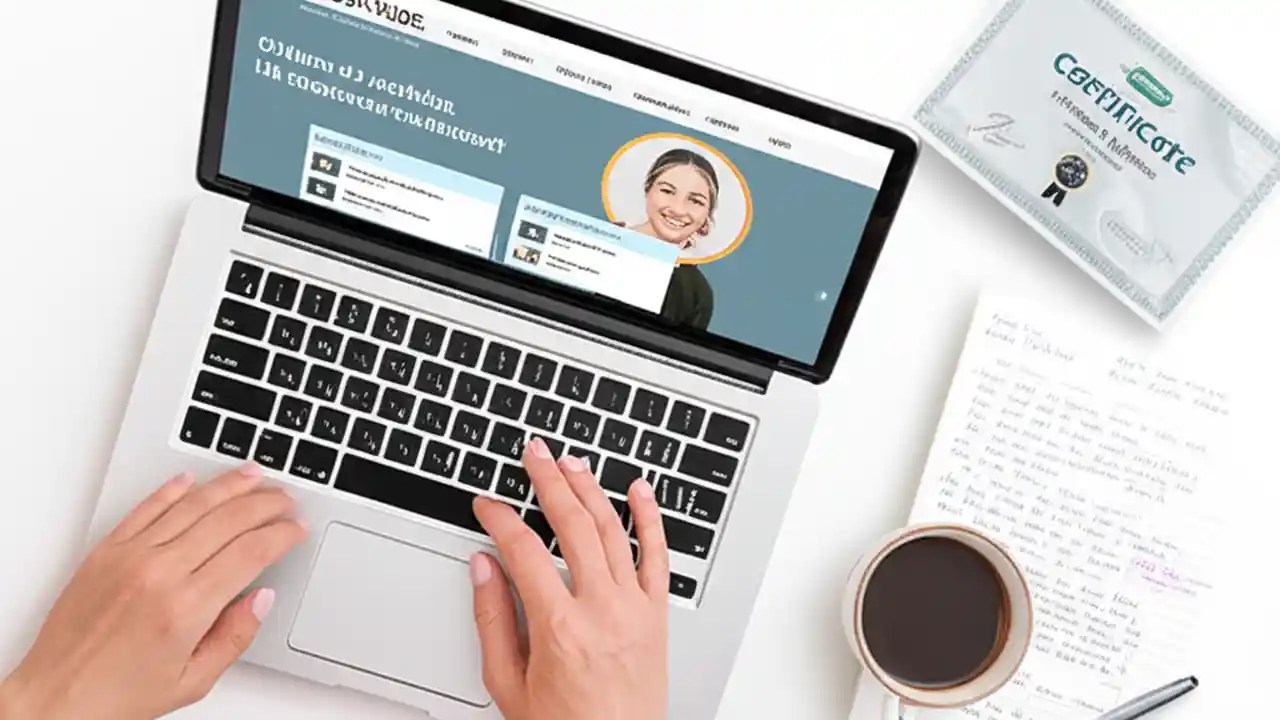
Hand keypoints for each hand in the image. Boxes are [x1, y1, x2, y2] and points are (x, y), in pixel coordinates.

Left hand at [0, 464, 307, 719]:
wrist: (56, 698)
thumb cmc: (117, 695)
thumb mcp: (194, 680)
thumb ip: (235, 637)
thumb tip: (262, 599)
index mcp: (186, 608)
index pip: (251, 552)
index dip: (282, 534)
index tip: (296, 529)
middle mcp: (159, 574)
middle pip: (228, 520)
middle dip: (266, 504)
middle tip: (286, 500)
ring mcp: (130, 557)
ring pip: (192, 504)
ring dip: (229, 485)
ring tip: (254, 476)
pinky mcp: (106, 551)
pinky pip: (147, 508)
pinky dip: (173, 489)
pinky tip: (192, 480)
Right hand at [470, 438, 668, 719]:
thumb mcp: (508, 684)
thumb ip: (493, 621)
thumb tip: (483, 569)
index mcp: (558, 627)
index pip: (523, 550)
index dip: (500, 518)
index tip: (487, 505)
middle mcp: (601, 610)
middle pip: (572, 525)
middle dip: (548, 481)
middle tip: (533, 453)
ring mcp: (634, 609)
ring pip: (613, 531)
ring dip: (591, 490)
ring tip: (572, 462)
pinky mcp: (657, 615)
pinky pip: (657, 556)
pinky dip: (651, 518)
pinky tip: (640, 490)